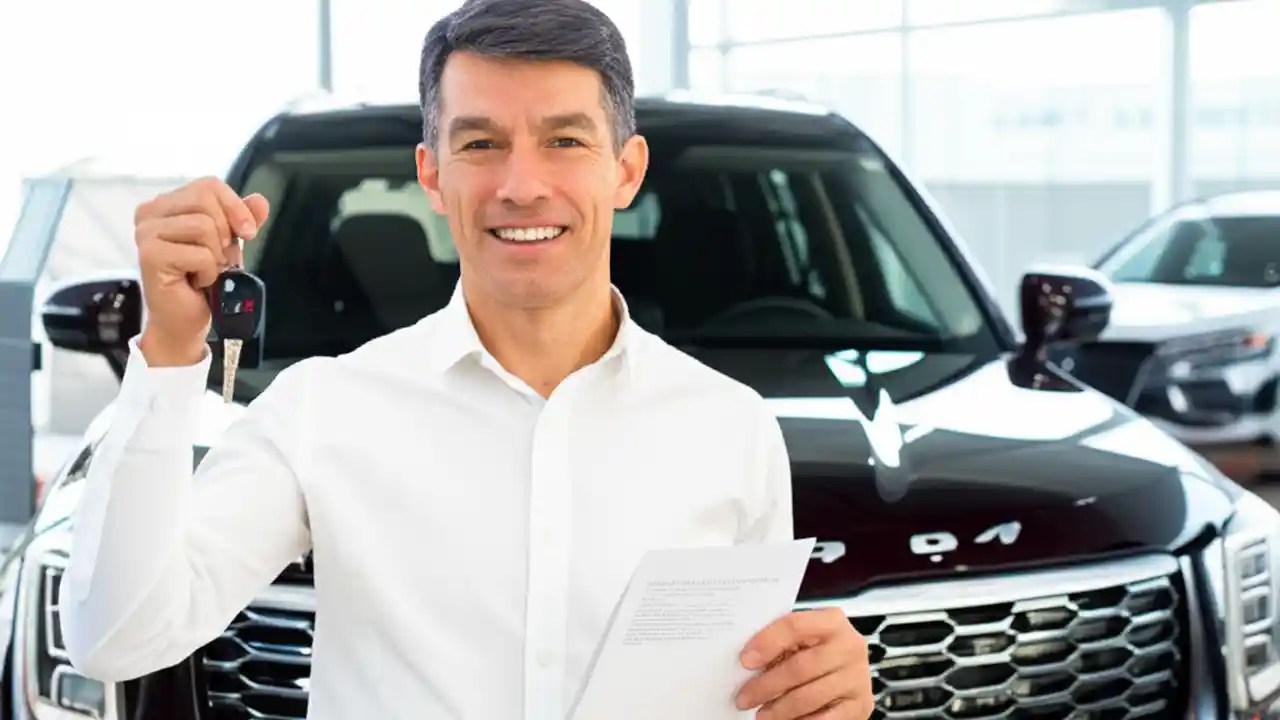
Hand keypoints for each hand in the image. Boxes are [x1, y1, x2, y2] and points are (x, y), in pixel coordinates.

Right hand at [134, 177, 268, 364]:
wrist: (185, 320)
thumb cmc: (203, 279)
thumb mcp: (229, 243)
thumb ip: (243, 218)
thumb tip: (260, 201)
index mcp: (166, 204)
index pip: (208, 185)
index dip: (235, 206)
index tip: (247, 232)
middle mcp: (150, 213)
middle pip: (205, 199)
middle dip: (225, 232)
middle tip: (218, 257)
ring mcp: (146, 233)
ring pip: (204, 226)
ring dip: (215, 256)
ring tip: (203, 270)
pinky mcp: (150, 255)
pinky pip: (200, 253)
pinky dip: (208, 272)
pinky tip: (195, 282)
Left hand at [734, 607, 873, 718]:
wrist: (849, 669)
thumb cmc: (817, 651)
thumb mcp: (802, 640)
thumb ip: (781, 644)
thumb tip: (748, 663)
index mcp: (832, 621)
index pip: (794, 626)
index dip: (767, 643)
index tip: (745, 660)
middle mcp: (850, 647)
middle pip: (800, 667)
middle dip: (767, 685)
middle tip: (744, 698)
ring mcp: (858, 678)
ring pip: (810, 696)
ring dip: (780, 709)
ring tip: (761, 715)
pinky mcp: (861, 705)